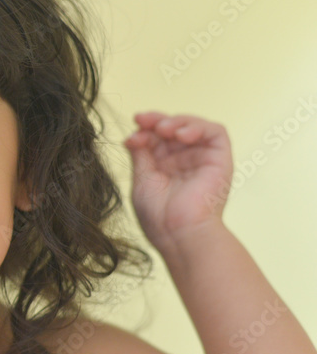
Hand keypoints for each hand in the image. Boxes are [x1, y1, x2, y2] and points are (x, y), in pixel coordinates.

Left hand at [122, 111, 232, 251]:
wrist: (178, 232)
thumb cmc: (158, 215)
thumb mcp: (142, 179)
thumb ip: (141, 154)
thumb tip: (134, 134)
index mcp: (165, 167)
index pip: (157, 138)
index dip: (145, 129)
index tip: (133, 131)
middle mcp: (185, 162)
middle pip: (174, 128)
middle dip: (156, 121)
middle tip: (142, 121)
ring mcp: (203, 159)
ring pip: (193, 126)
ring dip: (176, 121)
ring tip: (162, 129)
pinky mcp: (220, 159)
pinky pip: (215, 132)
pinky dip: (197, 126)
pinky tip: (180, 135)